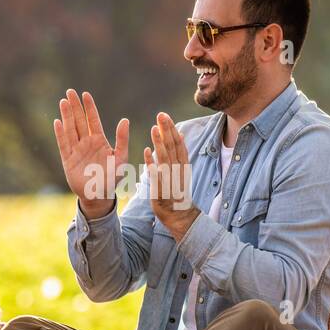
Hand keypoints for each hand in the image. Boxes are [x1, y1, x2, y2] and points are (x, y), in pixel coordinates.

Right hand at [54, 89, 128, 219]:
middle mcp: (86, 143)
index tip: (86, 94)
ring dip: (66, 115)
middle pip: (79, 121)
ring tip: (63, 101)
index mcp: (99, 141)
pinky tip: (57, 122)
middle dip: (75, 106)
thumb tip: (125, 119)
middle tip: (70, 91)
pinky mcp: (68, 160)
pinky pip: (63, 144)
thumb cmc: (112, 178)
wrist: (100, 196)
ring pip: (70, 129)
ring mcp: (76, 150)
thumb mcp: (121, 158)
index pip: (93, 120)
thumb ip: (122, 139)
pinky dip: (60, 133)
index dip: (89, 107)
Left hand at [144, 112, 198, 239]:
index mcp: (182, 163)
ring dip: (159, 143)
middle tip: (160, 115)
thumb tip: (181, 134)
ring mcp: (171, 178)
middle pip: (172, 146)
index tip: (165, 116)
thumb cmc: (177, 190)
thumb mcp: (181, 168)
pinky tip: (146, 152)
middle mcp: (178, 169)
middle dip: (166, 130)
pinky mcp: (162, 188)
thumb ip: (179, 152)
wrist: (179, 214)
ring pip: (165, 157)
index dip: (172, 129)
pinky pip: (156, 174)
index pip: (178, 142)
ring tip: (153, 129)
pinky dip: (152, 162)